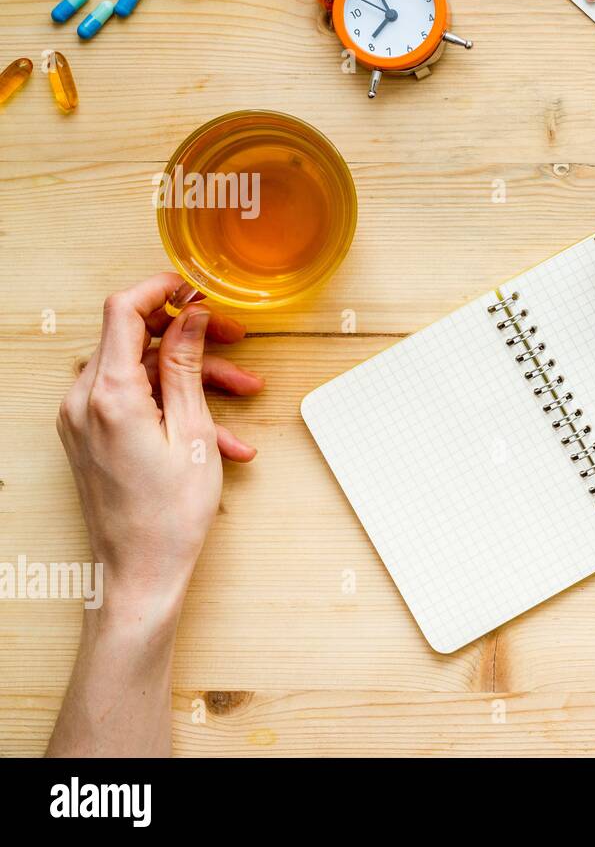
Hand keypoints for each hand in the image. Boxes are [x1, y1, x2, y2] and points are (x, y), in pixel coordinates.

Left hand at [56, 273, 262, 621]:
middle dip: (190, 338)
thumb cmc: (169, 515)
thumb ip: (186, 365)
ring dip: (192, 377)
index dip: (162, 290)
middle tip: (236, 341)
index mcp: (109, 394)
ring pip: (141, 373)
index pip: (123, 311)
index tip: (198, 288)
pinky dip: (175, 407)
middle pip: (136, 341)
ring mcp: (82, 420)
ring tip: (244, 396)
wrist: (139, 574)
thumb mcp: (193, 431)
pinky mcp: (90, 437)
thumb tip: (190, 316)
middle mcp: (83, 401)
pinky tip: (222, 439)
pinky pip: (133, 402)